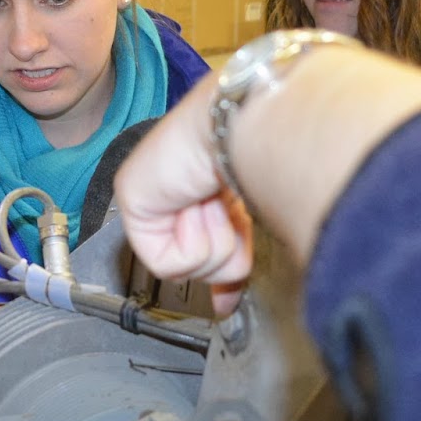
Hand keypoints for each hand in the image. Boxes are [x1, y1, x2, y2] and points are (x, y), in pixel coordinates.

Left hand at [115, 40, 420, 313]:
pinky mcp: (135, 198)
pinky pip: (169, 262)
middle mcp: (177, 182)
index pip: (205, 237)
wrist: (262, 115)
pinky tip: (208, 202)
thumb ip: (248, 256)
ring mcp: (152, 189)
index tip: (233, 291)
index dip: (225, 265)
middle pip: (197, 257)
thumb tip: (234, 305)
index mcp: (210, 176)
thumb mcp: (273, 211)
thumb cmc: (286, 142)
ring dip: (222, 243)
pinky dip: (201, 245)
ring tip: (228, 198)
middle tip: (239, 214)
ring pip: (188, 264)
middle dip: (226, 254)